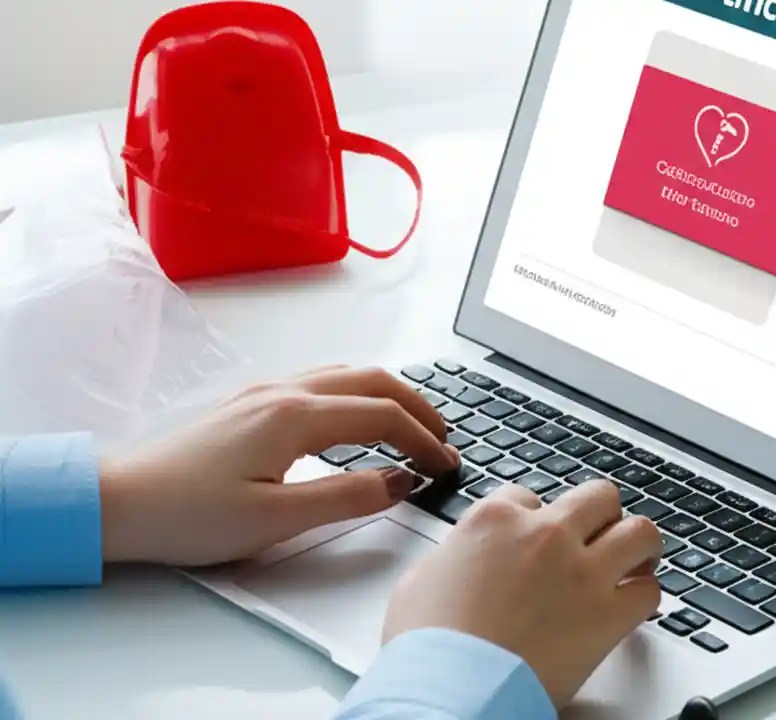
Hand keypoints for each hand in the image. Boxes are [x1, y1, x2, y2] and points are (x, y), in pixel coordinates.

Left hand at [99, 366, 459, 566]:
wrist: (115, 503)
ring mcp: (264, 393)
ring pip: (347, 375)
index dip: (425, 440)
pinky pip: (321, 382)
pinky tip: (356, 419)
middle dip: (419, 406)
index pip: (384, 416)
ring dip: (389, 395)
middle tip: (445, 438)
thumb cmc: (186, 514)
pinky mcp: (248, 404)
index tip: (447, 465)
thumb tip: (399, 480)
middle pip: (373, 380)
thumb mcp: (277, 520)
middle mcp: (284, 393)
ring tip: (412, 425)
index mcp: (296, 417)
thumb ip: (347, 497)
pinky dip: (358, 394)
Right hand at [383, 481, 663, 708]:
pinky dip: (643, 596)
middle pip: (597, 497)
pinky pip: (650, 590)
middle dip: (598, 517)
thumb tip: (466, 558)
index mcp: (496, 520)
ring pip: (640, 531)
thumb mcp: (422, 579)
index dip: (536, 520)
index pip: (530, 495)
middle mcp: (545, 535)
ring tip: (631, 561)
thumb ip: (457, 553)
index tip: (536, 540)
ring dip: (636, 545)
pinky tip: (629, 604)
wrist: (450, 693)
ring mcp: (582, 572)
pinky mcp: (608, 615)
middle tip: (595, 539)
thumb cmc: (428, 648)